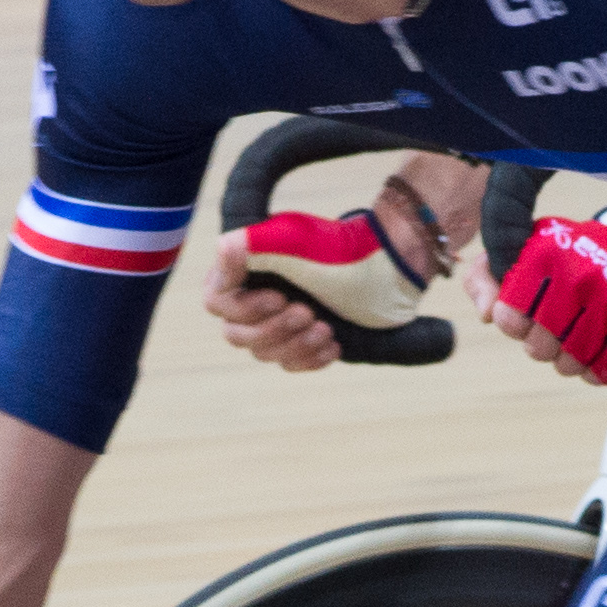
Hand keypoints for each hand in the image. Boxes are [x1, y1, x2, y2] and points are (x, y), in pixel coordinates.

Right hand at [206, 206, 427, 369]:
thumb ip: (251, 244)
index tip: (280, 295)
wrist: (389, 271)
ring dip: (295, 345)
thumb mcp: (293, 241)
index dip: (244, 308)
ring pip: (264, 354)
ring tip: (327, 327)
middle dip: (274, 329)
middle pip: (237, 334)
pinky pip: (290, 365)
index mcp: (247, 269)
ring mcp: (279, 320)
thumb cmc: (340, 251)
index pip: (216, 301)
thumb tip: (221, 248)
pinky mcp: (303, 341)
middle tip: (308, 312)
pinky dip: (310, 358)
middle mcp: (257, 294)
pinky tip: (334, 343)